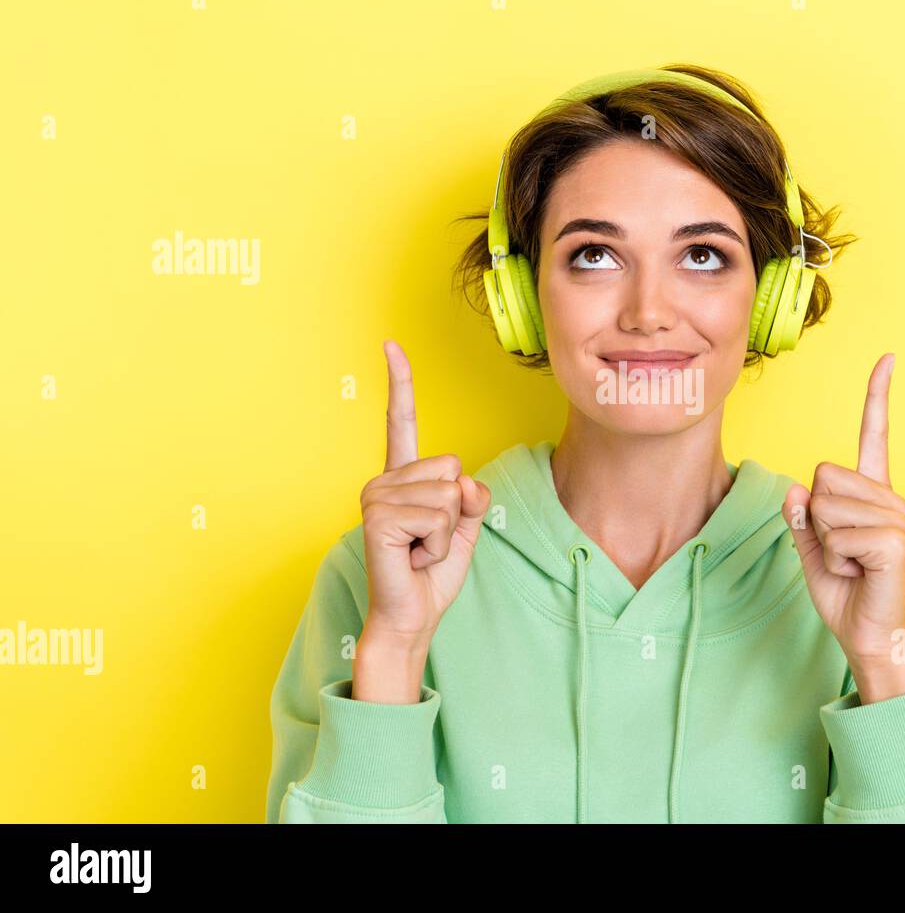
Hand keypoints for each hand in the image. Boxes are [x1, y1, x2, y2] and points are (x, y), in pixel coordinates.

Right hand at [359, 340, 491, 648]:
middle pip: (453, 467)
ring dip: (447, 532)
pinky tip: (413, 556)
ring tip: (419, 550)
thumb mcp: (466, 526)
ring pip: (449, 494)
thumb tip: (461, 481)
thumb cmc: (434, 572)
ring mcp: (376, 496)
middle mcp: (384, 480)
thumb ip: (472, 495)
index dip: (400, 383)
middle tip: (428, 540)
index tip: (391, 345)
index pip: (402, 421)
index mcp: (403, 476)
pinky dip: (438, 544)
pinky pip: (439, 517)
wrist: (414, 614)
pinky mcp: (379, 518)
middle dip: (457, 511)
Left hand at [781, 353, 904, 699]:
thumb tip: (796, 489)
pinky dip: (835, 558)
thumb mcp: (810, 548)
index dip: (877, 396)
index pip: (873, 434)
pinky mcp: (893, 539)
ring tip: (851, 563)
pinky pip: (837, 534)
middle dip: (816, 518)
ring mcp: (895, 516)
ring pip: (825, 505)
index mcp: (870, 492)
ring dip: (825, 542)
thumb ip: (801, 516)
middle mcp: (888, 496)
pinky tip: (859, 572)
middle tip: (841, 551)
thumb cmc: (843, 590)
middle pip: (821, 475)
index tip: (887, 357)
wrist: (865, 634)